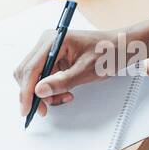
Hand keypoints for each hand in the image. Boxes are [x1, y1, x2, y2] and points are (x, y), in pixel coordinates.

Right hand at [14, 16, 148, 118]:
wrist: (122, 47)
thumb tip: (40, 90)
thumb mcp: (86, 71)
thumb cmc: (109, 52)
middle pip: (27, 73)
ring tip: (64, 98)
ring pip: (34, 78)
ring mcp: (50, 51)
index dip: (26, 91)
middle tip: (46, 109)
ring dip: (45, 93)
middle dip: (35, 94)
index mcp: (54, 40)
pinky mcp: (55, 59)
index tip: (27, 109)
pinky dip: (52, 89)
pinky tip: (65, 93)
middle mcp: (48, 43)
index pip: (30, 69)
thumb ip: (62, 82)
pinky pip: (45, 77)